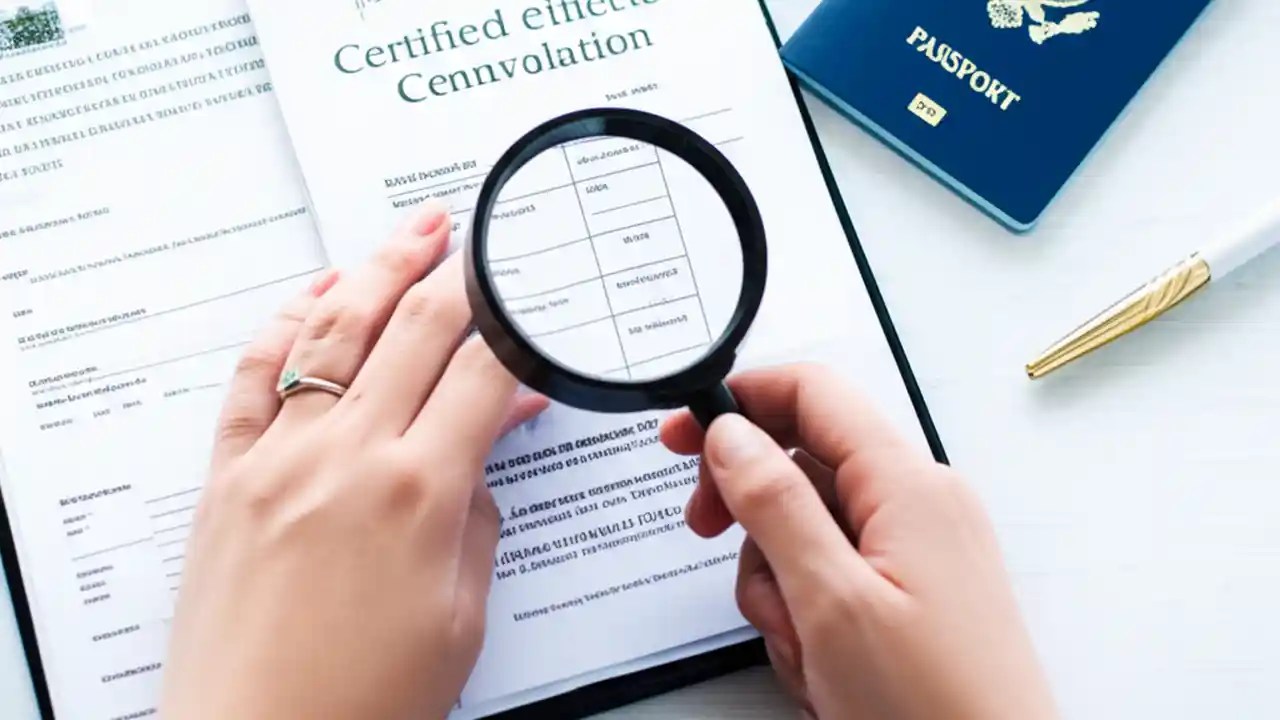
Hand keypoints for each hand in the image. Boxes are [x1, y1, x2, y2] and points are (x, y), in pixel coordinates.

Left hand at [160, 203, 546, 718]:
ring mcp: (279, 458)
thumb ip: (479, 515)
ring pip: (333, 329)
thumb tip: (487, 446)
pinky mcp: (228, 475)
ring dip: (378, 269)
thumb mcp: (460, 615)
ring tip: (410, 233)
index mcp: (418, 493)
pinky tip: (313, 293)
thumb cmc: (361, 702)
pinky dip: (285, 321)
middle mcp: (345, 457)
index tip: (533, 306)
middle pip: (414, 329)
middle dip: (455, 273)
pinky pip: (255, 374)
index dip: (516, 332)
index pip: (481, 374)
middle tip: (477, 238)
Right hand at [661, 365, 1057, 719]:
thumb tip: (731, 435)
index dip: (740, 400)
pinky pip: (833, 572)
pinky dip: (806, 609)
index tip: (683, 433)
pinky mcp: (911, 592)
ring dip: (777, 580)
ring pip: (808, 526)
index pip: (813, 393)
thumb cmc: (937, 711)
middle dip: (750, 508)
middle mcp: (920, 506)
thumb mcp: (831, 602)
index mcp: (909, 487)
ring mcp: (918, 550)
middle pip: (802, 462)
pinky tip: (818, 660)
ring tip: (799, 640)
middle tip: (708, 533)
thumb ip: (776, 504)